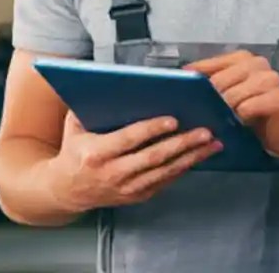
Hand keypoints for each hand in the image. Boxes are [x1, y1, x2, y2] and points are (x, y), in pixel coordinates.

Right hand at [47, 110, 222, 213]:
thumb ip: (87, 107)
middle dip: (182, 144)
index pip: (129, 139)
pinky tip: (198, 156)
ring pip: (165, 172)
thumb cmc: (74, 152)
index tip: (173, 120)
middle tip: (204, 131)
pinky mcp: (137, 196)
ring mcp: (127, 188)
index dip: (152, 130)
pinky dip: (183, 168)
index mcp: (96, 153)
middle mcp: (113, 173)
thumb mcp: (73, 127)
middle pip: (154, 157)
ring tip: (211, 143)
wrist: (67, 191)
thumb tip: (107, 83)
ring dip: (191, 157)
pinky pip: (165, 181)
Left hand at [186, 50, 278, 158]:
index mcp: (243, 58)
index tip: (184, 89)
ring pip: (233, 95)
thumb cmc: (253, 110)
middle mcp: (258, 63)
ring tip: (227, 119)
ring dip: (227, 110)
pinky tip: (243, 123)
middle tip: (209, 114)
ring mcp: (271, 79)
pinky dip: (241, 117)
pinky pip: (248, 107)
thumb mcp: (229, 92)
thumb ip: (212, 81)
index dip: (197, 78)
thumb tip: (183, 75)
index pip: (212, 63)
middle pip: (220, 80)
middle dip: (212, 99)